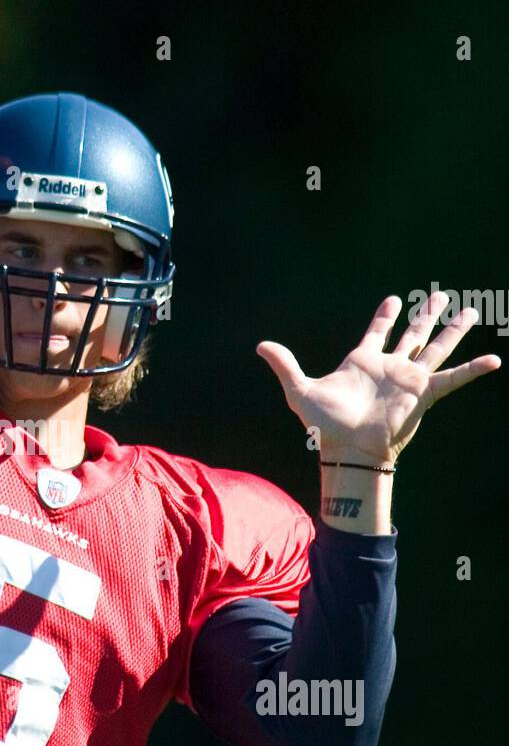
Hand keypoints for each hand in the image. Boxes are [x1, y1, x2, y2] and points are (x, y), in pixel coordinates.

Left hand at [256, 291, 501, 465]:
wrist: (349, 451)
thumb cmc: (325, 425)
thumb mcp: (300, 390)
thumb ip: (284, 365)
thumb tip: (260, 345)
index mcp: (362, 362)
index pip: (377, 332)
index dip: (385, 316)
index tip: (393, 300)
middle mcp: (389, 368)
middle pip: (412, 335)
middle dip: (425, 315)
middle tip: (438, 294)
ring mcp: (408, 380)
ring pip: (435, 348)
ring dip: (453, 330)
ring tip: (470, 310)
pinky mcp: (424, 395)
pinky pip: (454, 379)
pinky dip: (474, 369)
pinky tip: (495, 359)